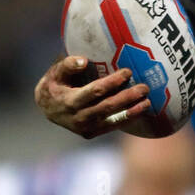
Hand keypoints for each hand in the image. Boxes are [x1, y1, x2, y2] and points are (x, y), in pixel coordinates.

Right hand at [33, 56, 149, 138]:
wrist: (47, 109)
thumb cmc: (54, 85)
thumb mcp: (55, 72)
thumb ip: (68, 65)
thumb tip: (83, 61)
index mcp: (69, 101)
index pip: (95, 91)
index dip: (112, 82)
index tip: (128, 72)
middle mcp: (78, 117)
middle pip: (108, 106)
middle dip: (128, 97)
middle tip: (144, 87)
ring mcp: (85, 128)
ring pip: (113, 119)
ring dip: (132, 111)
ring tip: (148, 102)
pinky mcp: (91, 133)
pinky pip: (112, 126)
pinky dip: (127, 119)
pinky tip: (140, 111)